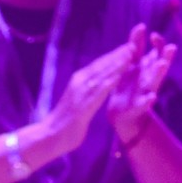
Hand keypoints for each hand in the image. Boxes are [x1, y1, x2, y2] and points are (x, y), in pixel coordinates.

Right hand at [45, 37, 133, 152]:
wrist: (48, 137)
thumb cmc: (63, 123)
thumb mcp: (77, 103)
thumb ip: (86, 93)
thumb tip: (94, 88)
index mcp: (77, 83)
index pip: (97, 66)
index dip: (112, 56)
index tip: (126, 48)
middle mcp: (78, 84)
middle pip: (101, 67)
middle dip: (117, 56)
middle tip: (133, 45)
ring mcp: (80, 94)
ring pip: (101, 75)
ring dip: (116, 64)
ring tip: (130, 55)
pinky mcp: (83, 106)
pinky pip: (99, 91)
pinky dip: (109, 81)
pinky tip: (120, 75)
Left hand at [107, 23, 174, 142]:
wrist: (121, 114)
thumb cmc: (128, 86)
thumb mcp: (131, 65)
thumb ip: (136, 48)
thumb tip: (140, 27)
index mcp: (146, 68)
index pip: (155, 52)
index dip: (157, 43)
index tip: (153, 34)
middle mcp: (149, 78)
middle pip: (160, 66)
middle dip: (165, 56)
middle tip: (171, 47)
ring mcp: (145, 92)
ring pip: (154, 82)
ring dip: (158, 73)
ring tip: (162, 65)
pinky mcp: (139, 107)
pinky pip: (144, 104)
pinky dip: (148, 100)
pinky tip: (151, 97)